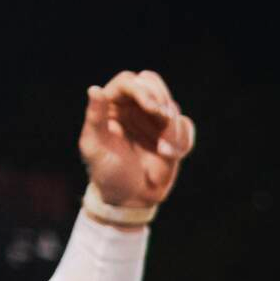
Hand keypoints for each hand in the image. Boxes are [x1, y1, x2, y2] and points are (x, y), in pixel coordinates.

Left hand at [80, 68, 192, 210]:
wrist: (129, 198)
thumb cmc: (107, 173)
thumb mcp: (95, 147)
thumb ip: (95, 118)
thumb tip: (94, 89)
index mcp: (112, 104)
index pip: (129, 82)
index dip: (142, 90)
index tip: (152, 108)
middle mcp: (133, 106)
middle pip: (153, 83)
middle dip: (161, 99)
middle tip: (164, 118)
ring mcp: (154, 119)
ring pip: (172, 106)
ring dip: (172, 127)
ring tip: (164, 151)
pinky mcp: (171, 133)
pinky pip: (185, 126)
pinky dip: (182, 140)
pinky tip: (170, 155)